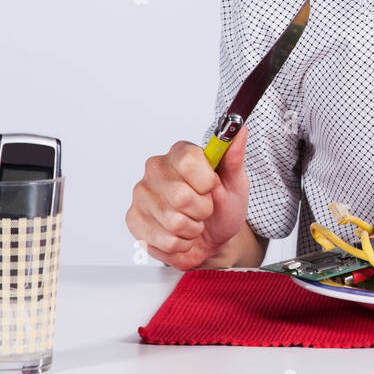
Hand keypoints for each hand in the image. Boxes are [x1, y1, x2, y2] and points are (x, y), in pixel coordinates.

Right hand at [126, 125, 250, 269]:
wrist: (214, 239)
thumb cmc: (224, 207)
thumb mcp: (236, 183)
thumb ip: (234, 157)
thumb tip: (239, 128)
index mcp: (180, 153)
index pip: (188, 160)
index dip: (206, 181)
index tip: (213, 187)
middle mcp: (156, 169)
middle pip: (181, 196)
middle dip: (202, 210)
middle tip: (205, 209)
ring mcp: (141, 194)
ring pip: (173, 221)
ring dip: (193, 229)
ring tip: (194, 223)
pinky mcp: (133, 219)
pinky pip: (164, 240)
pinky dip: (181, 244)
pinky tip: (181, 235)